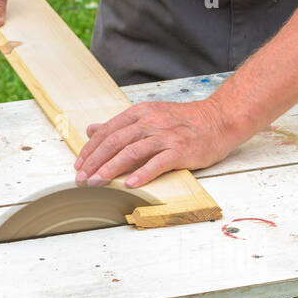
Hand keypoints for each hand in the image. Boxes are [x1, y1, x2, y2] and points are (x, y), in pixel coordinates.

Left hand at [73, 99, 245, 187]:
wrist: (219, 119)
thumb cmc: (184, 122)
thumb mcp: (149, 115)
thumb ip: (120, 125)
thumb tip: (91, 130)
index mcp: (140, 113)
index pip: (108, 131)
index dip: (90, 149)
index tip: (79, 165)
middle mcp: (150, 122)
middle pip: (115, 141)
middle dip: (95, 161)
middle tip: (82, 178)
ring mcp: (166, 136)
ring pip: (132, 151)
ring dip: (111, 168)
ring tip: (97, 183)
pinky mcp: (180, 150)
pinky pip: (158, 163)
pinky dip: (142, 174)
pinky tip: (130, 184)